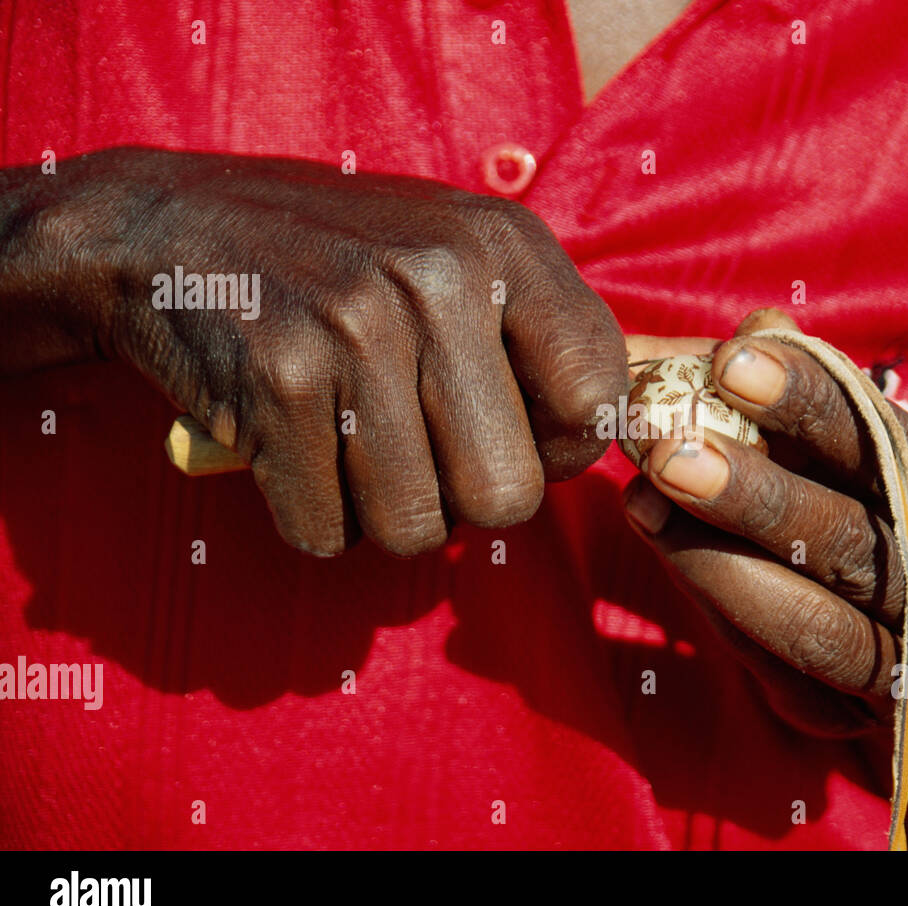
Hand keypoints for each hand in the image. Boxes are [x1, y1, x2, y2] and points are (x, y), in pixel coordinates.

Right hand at [6, 148, 625, 555]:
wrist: (168, 228)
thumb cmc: (339, 262)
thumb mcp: (455, 254)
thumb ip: (537, 336)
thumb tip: (590, 445)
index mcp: (503, 244)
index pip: (597, 399)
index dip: (562, 449)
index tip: (518, 438)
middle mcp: (440, 280)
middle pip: (509, 493)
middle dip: (466, 501)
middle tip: (422, 454)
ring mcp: (356, 331)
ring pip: (418, 528)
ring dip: (385, 513)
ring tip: (353, 446)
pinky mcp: (277, 385)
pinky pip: (329, 533)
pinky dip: (314, 517)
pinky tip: (295, 452)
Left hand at [622, 310, 907, 734]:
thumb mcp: (897, 483)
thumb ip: (832, 413)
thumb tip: (756, 327)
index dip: (820, 406)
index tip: (735, 361)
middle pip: (860, 545)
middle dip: (751, 488)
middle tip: (663, 443)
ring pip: (816, 624)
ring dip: (715, 557)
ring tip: (644, 499)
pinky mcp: (876, 745)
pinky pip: (788, 676)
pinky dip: (724, 614)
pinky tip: (672, 556)